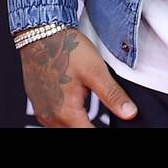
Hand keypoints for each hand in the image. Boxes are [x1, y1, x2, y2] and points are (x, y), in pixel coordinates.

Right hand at [18, 26, 136, 126]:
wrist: (40, 33)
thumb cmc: (65, 48)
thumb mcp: (95, 71)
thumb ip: (113, 95)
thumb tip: (129, 112)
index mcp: (65, 112)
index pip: (88, 134)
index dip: (103, 131)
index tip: (114, 125)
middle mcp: (50, 117)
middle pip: (76, 132)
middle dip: (90, 126)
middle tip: (105, 115)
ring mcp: (42, 111)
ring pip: (64, 128)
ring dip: (79, 123)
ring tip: (89, 105)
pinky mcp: (38, 104)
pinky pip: (54, 120)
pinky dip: (67, 116)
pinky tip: (75, 103)